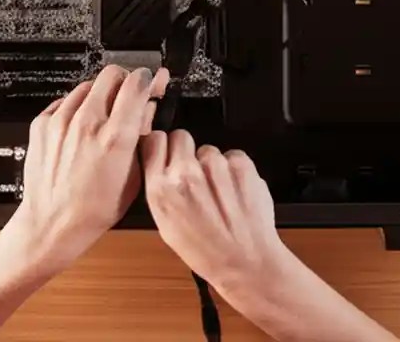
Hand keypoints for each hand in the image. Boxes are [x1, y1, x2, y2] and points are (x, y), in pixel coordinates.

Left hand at [6, 65, 168, 274]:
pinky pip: (65, 101)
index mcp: (115, 137)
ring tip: (103, 118)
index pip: (137, 84)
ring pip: (88, 85)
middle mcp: (87, 123)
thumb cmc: (94, 208)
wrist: (52, 222)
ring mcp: (61, 121)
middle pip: (112, 74)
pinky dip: (77, 108)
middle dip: (125, 81)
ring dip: (101, 95)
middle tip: (129, 95)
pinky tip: (82, 128)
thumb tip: (148, 106)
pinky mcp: (42, 123)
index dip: (149, 79)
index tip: (153, 81)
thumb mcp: (134, 176)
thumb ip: (143, 135)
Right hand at [140, 129, 291, 293]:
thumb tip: (160, 163)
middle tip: (196, 176)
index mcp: (160, 189)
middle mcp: (184, 173)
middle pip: (181, 137)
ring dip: (213, 167)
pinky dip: (235, 171)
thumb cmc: (206, 251)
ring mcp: (214, 167)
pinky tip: (236, 194)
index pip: (154, 141)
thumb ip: (161, 189)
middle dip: (187, 152)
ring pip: (209, 150)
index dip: (163, 146)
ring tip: (220, 196)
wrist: (246, 262)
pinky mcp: (241, 165)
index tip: (167, 152)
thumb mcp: (166, 224)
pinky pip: (233, 156)